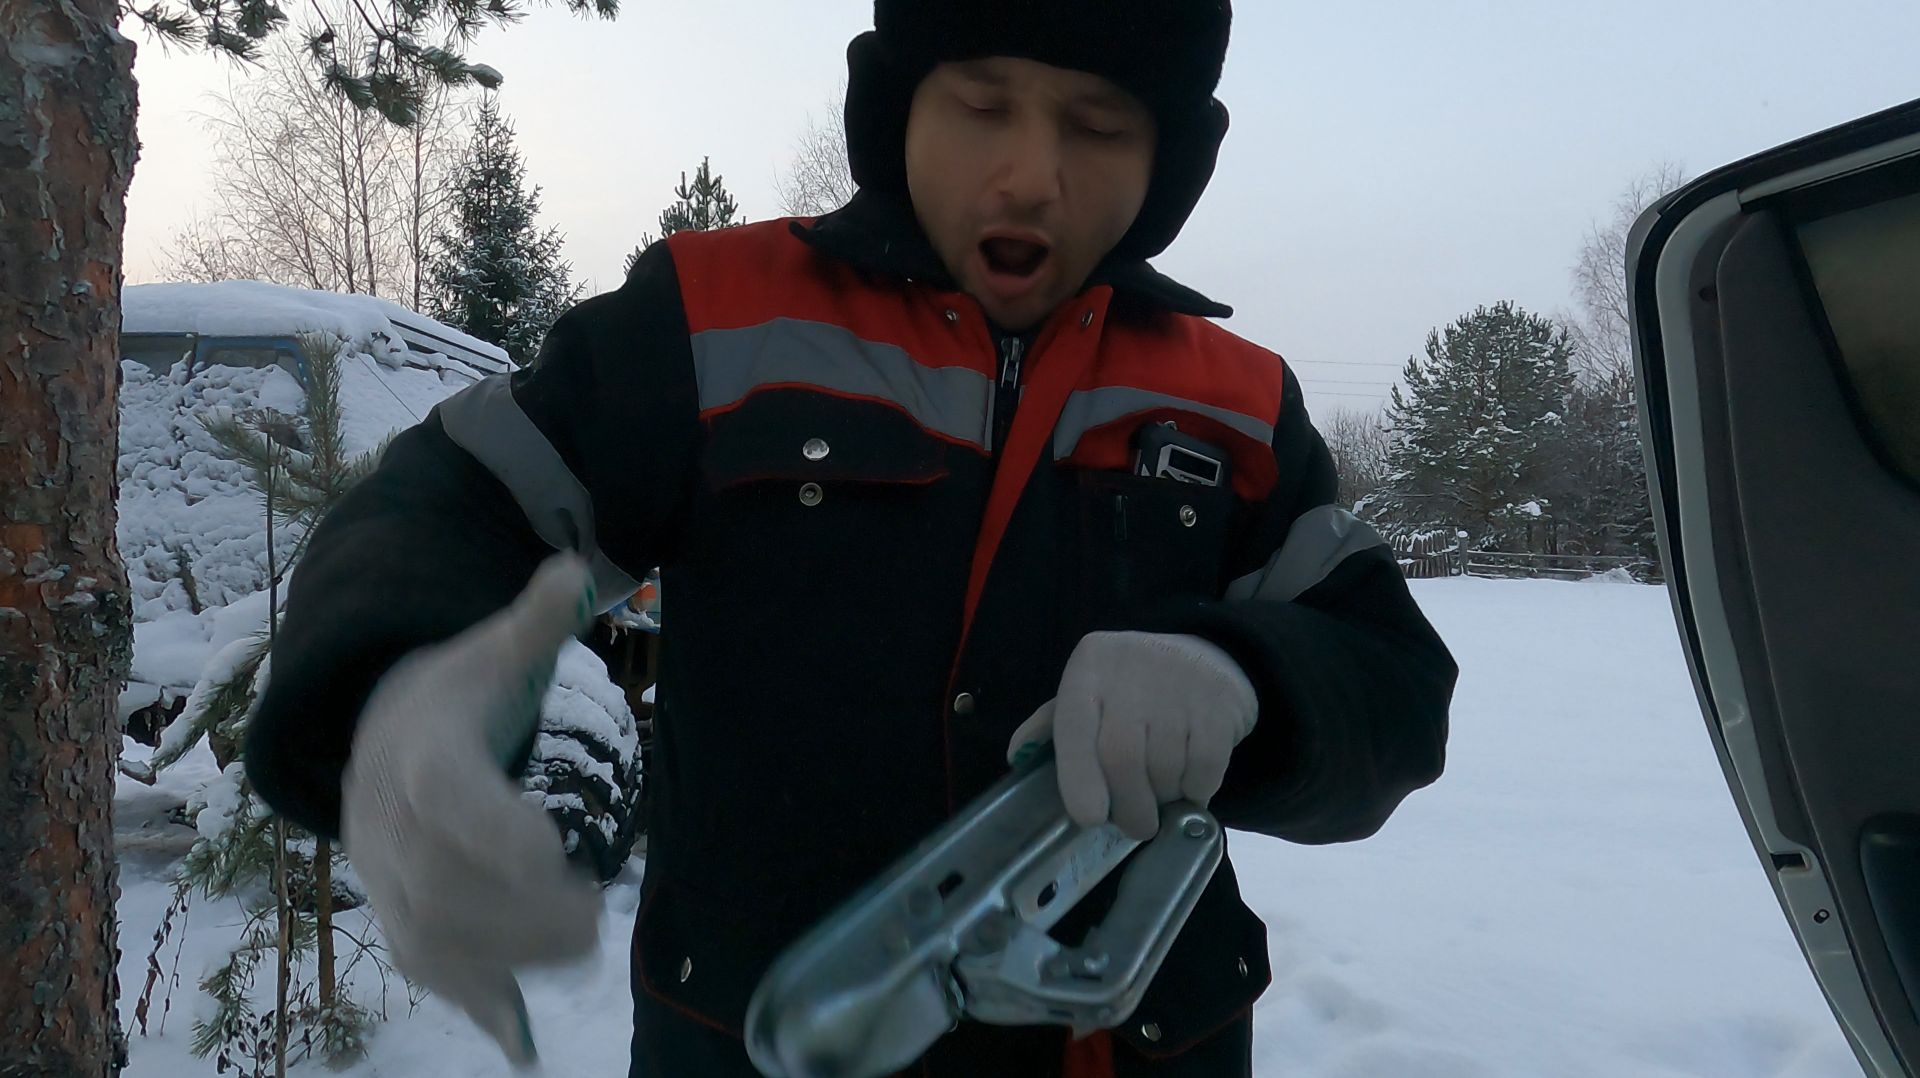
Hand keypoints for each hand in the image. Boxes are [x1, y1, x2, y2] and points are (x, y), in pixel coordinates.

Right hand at [341, 552, 604, 1066]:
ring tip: (583, 954)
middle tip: (593, 917)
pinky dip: (474, 1004)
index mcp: (416, 752)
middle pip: (438, 879)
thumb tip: (573, 569)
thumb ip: (535, 619)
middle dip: (514, 908)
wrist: (377, 733)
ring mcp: (385, 877)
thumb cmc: (455, 692)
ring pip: (429, 934)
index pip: (444, 795)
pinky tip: (524, 1041)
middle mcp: (386, 822)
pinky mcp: (400, 917)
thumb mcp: (492, 648)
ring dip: (504, 957)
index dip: (490, 828)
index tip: (550, 850)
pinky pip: (427, 968)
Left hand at [1007, 631, 1257, 840]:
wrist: (1210, 658)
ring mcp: (1180, 684)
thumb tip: (1018, 754)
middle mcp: (1132, 670)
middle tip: (1134, 825)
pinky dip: (1196, 790)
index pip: (1074, 728)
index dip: (1078, 779)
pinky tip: (1191, 783)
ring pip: (1164, 769)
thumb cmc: (1135, 686)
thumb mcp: (1090, 692)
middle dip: (1128, 806)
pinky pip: (1203, 769)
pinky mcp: (1220, 703)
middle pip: (1121, 758)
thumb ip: (1055, 724)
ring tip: (1163, 794)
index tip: (1089, 817)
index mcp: (1089, 667)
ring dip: (1164, 798)